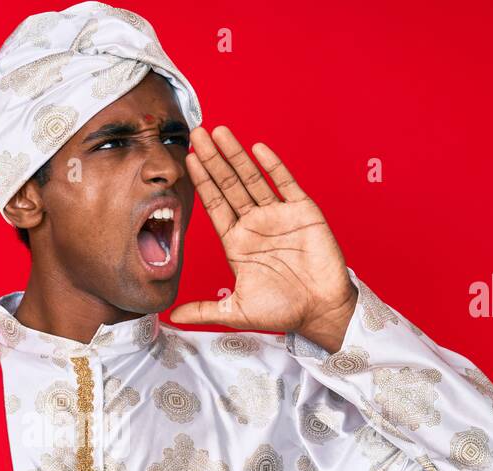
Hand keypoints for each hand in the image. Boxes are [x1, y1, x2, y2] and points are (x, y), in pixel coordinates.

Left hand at [172, 126, 356, 347]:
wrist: (320, 311)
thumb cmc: (282, 311)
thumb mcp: (235, 311)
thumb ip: (203, 310)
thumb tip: (171, 316)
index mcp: (237, 242)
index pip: (214, 205)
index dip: (201, 182)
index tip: (187, 160)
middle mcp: (255, 224)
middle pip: (229, 185)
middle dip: (212, 160)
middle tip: (196, 134)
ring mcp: (278, 215)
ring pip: (253, 179)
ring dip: (236, 156)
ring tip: (220, 132)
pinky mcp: (303, 212)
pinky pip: (286, 184)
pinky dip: (273, 166)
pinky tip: (258, 149)